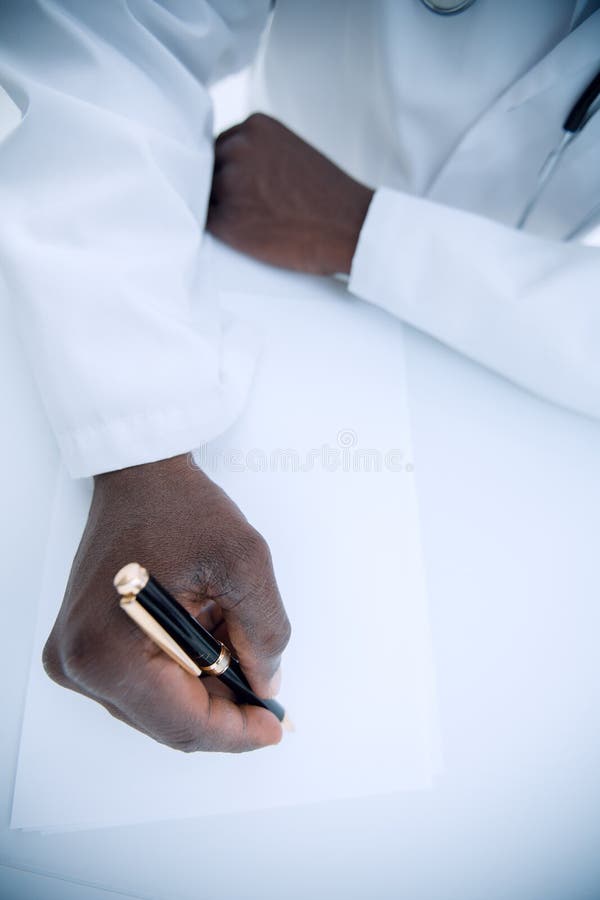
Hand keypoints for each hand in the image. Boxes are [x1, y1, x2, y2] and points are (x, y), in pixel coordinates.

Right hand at [42, 454, 290, 751]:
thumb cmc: (181, 506)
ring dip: (203, 690)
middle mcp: (79, 662)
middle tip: (267, 697)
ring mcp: (75, 657)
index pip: (183, 723)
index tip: (274, 726)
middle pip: (168, 721)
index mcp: (109, 650)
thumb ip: (264, 633)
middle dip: (223, 711)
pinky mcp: (83, 646)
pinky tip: (205, 639)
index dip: (236, 733)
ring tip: (233, 647)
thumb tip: (266, 686)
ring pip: (157, 705)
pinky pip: (142, 683)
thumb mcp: (244, 562)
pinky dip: (181, 673)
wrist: (140, 475)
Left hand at [207, 113, 373, 275]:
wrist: (352, 227)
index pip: (219, 147)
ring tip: (249, 225)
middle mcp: (238, 148)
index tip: (243, 190)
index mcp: (255, 126)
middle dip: (219, 189)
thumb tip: (229, 171)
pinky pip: (205, 224)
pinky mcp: (227, 219)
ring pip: (203, 196)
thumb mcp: (291, 153)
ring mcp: (230, 183)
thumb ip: (258, 153)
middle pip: (207, 169)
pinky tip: (240, 238)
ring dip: (217, 210)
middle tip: (245, 211)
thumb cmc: (328, 198)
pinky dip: (218, 232)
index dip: (227, 172)